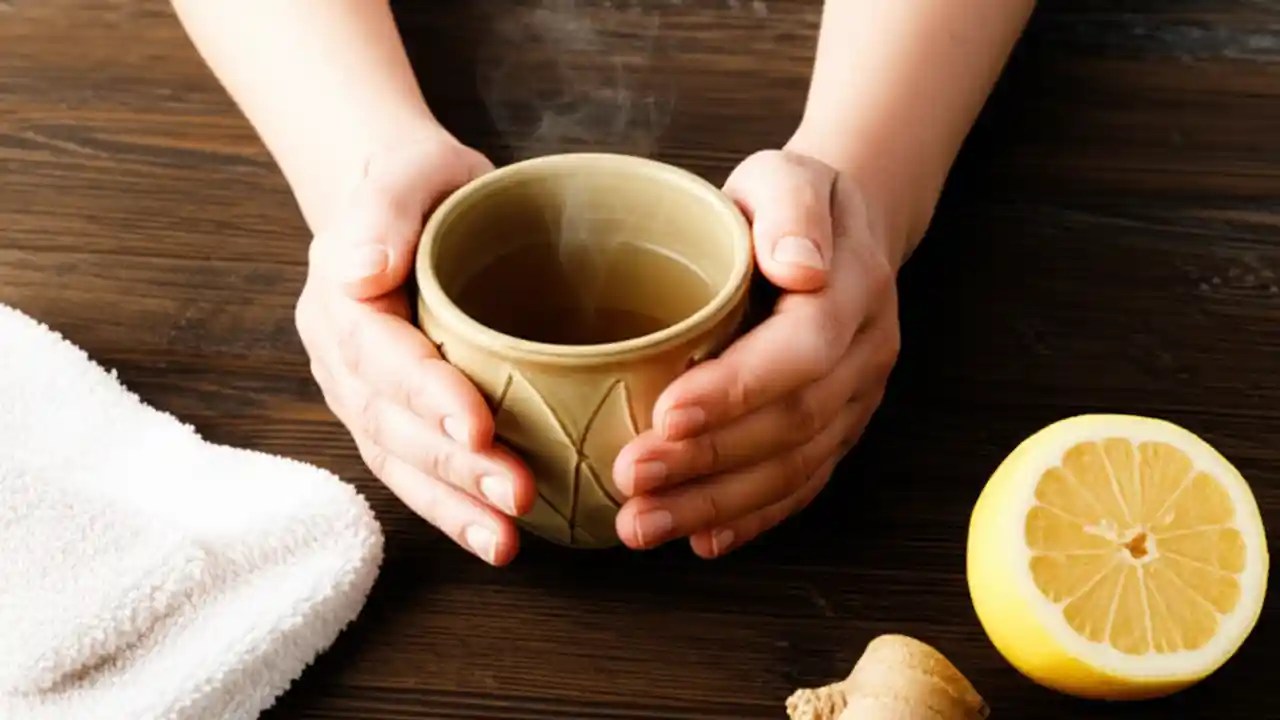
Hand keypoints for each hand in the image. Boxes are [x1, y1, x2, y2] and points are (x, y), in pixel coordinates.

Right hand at [295, 132, 536, 565]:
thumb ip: (383, 208)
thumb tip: (360, 272)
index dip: (427, 394)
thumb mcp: (408, 169)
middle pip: (391, 422)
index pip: (381, 354)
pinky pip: (416, 472)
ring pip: (400, 462)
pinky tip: (497, 538)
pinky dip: (453, 509)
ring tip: (505, 539)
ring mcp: (363, 396)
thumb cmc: (422, 184)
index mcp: (342, 300)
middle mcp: (342, 358)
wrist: (409, 204)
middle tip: (515, 493)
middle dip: (452, 465)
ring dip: (452, 505)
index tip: (479, 425)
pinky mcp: (393, 420)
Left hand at [611, 149, 902, 557]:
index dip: (739, 389)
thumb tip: (801, 265)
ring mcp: (856, 401)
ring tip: (642, 524)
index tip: (667, 414)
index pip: (803, 349)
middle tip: (631, 477)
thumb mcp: (784, 173)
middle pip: (795, 423)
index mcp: (854, 287)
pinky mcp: (837, 430)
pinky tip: (700, 540)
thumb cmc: (787, 202)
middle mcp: (865, 354)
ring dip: (716, 504)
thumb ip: (789, 208)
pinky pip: (801, 485)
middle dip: (710, 460)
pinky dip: (751, 518)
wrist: (838, 231)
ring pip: (794, 468)